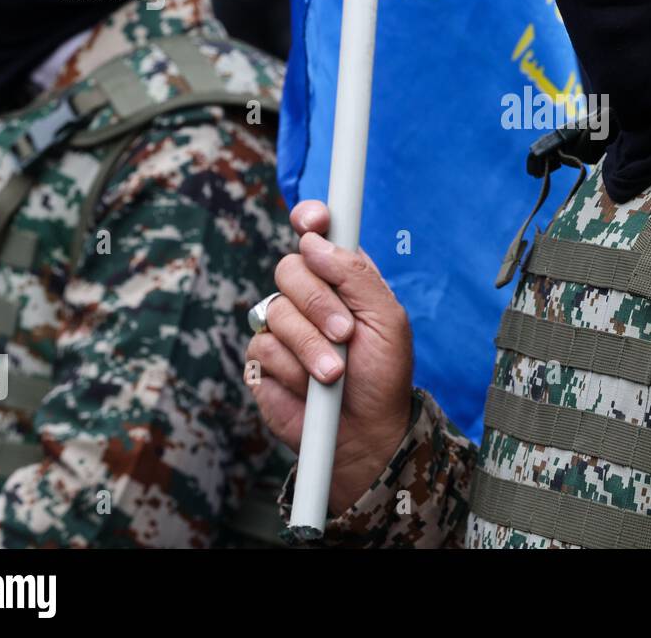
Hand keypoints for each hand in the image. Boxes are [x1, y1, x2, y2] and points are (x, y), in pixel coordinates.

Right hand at [246, 200, 413, 515]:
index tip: (313, 220)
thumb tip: (314, 241)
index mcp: (342, 277)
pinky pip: (263, 346)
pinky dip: (293, 368)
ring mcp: (283, 325)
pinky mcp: (262, 358)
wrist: (366, 432)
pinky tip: (311, 386)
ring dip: (311, 345)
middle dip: (319, 302)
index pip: (317, 234)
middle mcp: (309, 295)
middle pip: (290, 268)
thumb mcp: (387, 320)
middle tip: (346, 334)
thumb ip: (356, 276)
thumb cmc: (383, 374)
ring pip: (275, 309)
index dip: (311, 219)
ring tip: (335, 373)